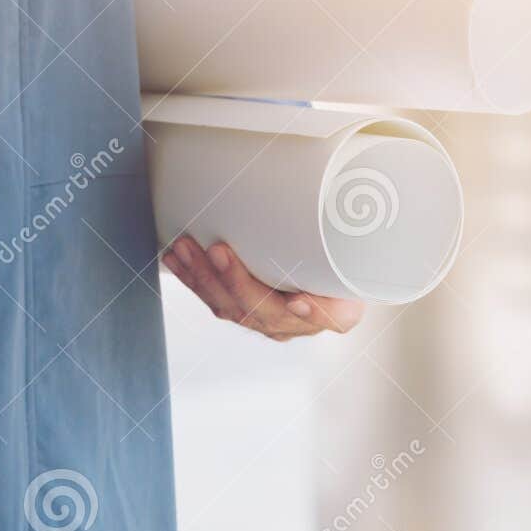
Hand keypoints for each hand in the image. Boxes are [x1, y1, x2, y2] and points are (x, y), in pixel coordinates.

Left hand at [161, 236, 363, 340]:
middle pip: (263, 311)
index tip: (297, 301)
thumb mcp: (353, 251)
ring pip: (230, 307)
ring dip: (203, 277)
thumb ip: (348, 241)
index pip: (326, 316)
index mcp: (335, 313)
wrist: (325, 275)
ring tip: (185, 249)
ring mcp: (267, 321)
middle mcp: (298, 322)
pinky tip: (177, 260)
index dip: (311, 311)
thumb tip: (350, 208)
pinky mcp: (243, 311)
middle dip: (236, 281)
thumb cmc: (340, 261)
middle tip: (218, 251)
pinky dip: (193, 278)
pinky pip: (213, 299)